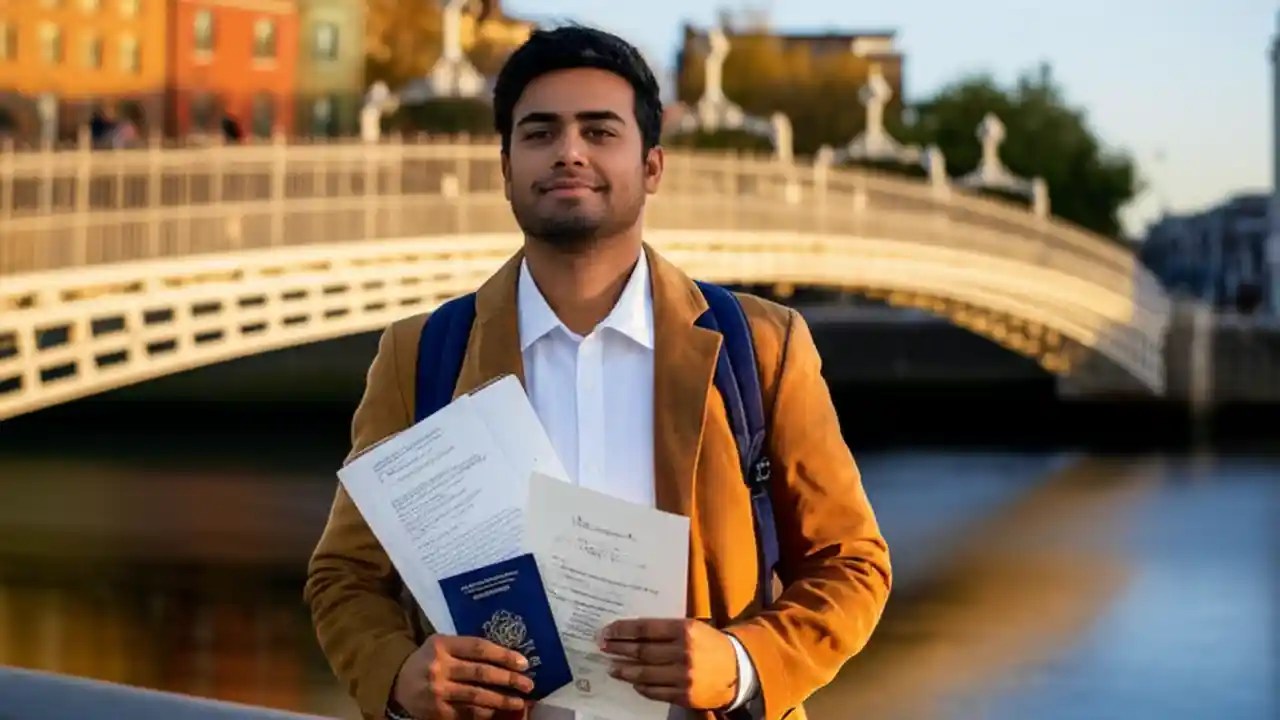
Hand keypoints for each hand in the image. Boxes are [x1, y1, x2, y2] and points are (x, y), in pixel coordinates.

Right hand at [391, 634, 533, 718]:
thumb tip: (505, 654)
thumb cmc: (427, 660)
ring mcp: (438, 691)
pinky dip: (486, 713)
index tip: (523, 662)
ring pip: (477, 696)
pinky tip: (499, 712)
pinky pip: (467, 712)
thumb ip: (465, 647)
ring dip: (502, 700)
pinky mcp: (438, 711)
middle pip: (481, 672)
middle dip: (508, 679)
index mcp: (442, 645)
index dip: (503, 655)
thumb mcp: (441, 644)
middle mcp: (440, 667)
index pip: (479, 648)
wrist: (398, 684)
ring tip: (520, 702)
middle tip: (528, 684)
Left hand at [599, 618, 738, 709]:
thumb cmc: (710, 644)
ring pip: (644, 673)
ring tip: (612, 666)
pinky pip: (654, 691)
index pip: (645, 629)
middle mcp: (683, 652)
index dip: (623, 630)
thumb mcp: (692, 627)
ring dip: (624, 670)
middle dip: (618, 648)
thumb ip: (666, 629)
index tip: (607, 630)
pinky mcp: (684, 695)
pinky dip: (641, 686)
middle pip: (641, 651)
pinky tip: (633, 682)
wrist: (738, 669)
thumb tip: (631, 631)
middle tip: (602, 646)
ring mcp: (683, 676)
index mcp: (685, 630)